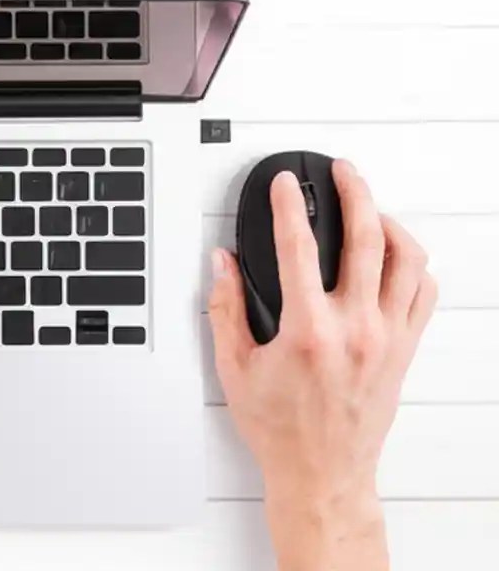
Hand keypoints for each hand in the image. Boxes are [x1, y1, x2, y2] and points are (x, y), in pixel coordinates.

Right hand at [208, 160, 436, 570]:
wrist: (322, 473)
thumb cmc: (280, 429)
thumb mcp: (234, 368)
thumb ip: (224, 309)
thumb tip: (222, 265)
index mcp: (308, 332)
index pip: (299, 248)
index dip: (288, 207)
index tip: (285, 184)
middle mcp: (355, 330)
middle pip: (366, 238)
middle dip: (353, 192)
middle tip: (340, 171)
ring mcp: (387, 338)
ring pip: (406, 260)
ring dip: (389, 222)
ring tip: (370, 206)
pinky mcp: (404, 350)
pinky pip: (423, 293)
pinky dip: (413, 264)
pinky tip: (395, 253)